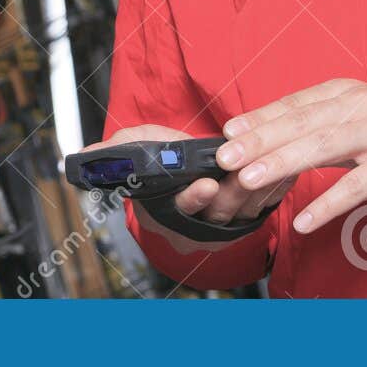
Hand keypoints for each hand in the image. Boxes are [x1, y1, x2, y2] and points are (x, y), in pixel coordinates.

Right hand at [78, 125, 293, 253]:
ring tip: (273, 162)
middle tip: (245, 172)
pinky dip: (280, 182)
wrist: (189, 157)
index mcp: (169, 208)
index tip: (204, 185)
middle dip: (234, 192)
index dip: (193, 199)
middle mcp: (199, 219)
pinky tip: (289, 164)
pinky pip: (270, 199)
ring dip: (262, 184)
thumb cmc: (159, 153)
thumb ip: (111, 153)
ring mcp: (228, 216)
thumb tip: (77, 157)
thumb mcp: (133, 147)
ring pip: (249, 206)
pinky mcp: (253, 206)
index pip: (181, 210)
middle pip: (220, 212)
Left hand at [217, 79, 366, 233]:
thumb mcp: (363, 113)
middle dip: (259, 139)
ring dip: (284, 161)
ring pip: (324, 146)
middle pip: (302, 122)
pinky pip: (360, 184)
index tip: (225, 132)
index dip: (259, 118)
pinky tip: (306, 220)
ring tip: (251, 179)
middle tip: (223, 156)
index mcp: (347, 92)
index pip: (294, 104)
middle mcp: (361, 106)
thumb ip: (323, 122)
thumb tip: (273, 134)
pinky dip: (330, 202)